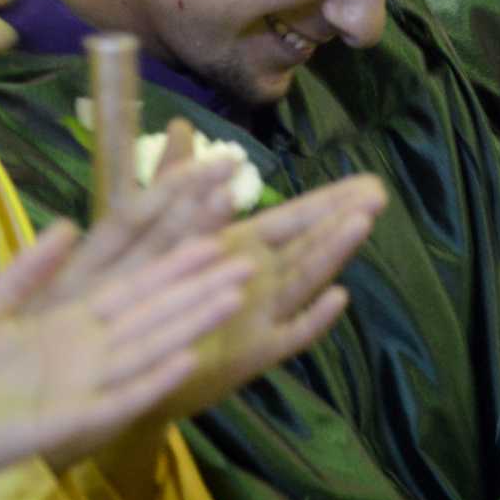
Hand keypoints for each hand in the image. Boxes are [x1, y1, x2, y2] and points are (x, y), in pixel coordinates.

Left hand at [0, 223, 248, 499]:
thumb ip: (30, 271)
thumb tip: (73, 225)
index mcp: (69, 323)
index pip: (133, 286)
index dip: (173, 263)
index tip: (217, 235)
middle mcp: (87, 353)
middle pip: (153, 314)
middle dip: (198, 290)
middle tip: (248, 263)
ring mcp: (81, 387)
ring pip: (147, 350)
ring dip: (189, 326)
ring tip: (232, 298)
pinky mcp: (65, 423)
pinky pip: (117, 400)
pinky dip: (152, 382)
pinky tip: (186, 360)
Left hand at [35, 155, 380, 410]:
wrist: (120, 372)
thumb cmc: (140, 304)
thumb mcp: (148, 236)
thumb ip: (172, 185)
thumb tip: (181, 127)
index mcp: (237, 251)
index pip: (292, 219)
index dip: (328, 200)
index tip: (366, 181)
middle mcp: (256, 281)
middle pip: (308, 245)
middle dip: (341, 218)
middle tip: (378, 195)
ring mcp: (259, 318)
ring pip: (303, 280)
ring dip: (331, 253)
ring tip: (359, 224)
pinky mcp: (252, 355)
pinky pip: (289, 335)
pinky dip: (314, 319)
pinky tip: (338, 298)